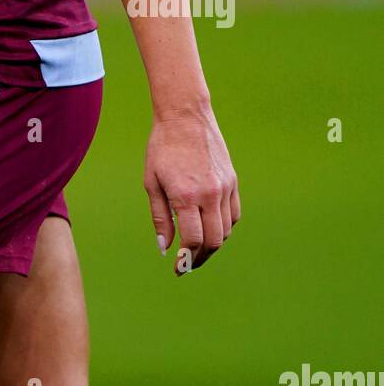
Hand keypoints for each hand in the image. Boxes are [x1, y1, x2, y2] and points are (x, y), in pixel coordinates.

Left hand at [144, 106, 239, 274]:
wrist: (185, 117)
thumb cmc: (162, 148)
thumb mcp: (152, 182)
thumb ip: (160, 218)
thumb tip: (165, 248)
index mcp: (185, 196)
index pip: (192, 240)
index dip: (185, 259)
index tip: (178, 268)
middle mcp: (209, 194)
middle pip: (213, 241)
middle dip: (200, 257)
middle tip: (188, 264)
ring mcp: (224, 188)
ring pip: (226, 230)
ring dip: (213, 244)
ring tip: (198, 248)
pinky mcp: (232, 181)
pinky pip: (234, 214)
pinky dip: (225, 227)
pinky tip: (211, 228)